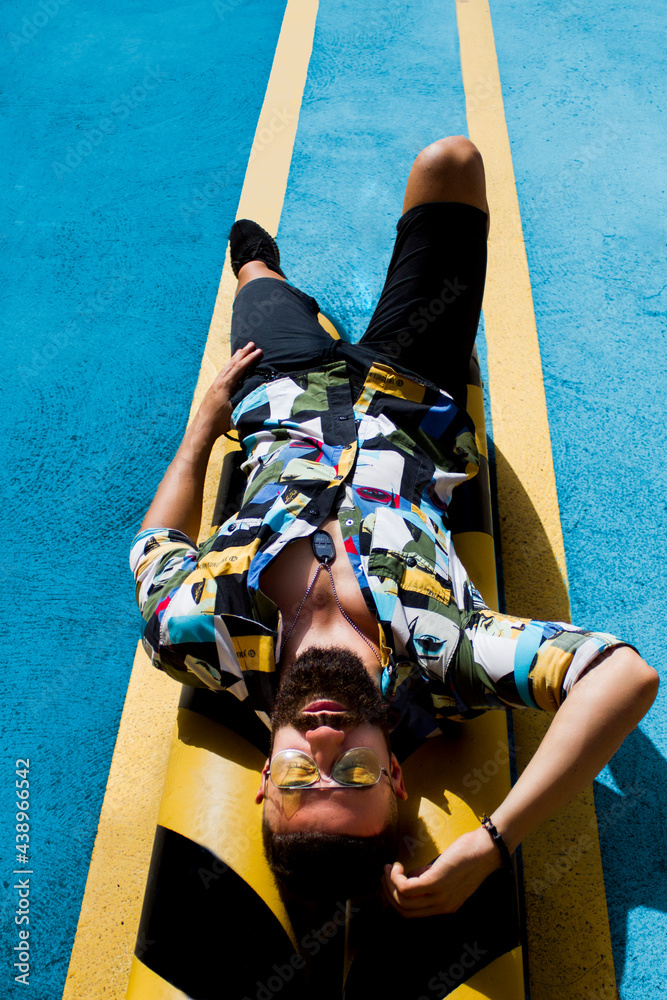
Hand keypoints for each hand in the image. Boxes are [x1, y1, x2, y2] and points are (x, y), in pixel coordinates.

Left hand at [193, 342, 262, 441]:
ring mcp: (214, 386)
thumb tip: (257, 393)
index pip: (239, 368)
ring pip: (226, 367)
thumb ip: (245, 400)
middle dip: (243, 353)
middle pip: (232, 364)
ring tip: (241, 350)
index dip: (249, 359)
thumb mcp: (236, 411)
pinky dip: (230, 366)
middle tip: (251, 344)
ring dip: (235, 358)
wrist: (202, 428)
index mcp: (224, 386)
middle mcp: (218, 382)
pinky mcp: (213, 390)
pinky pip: (223, 373)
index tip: (258, 351)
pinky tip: (231, 367)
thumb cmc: (219, 422)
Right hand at [382, 826, 501, 917]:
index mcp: (445, 907)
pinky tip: (396, 866)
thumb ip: (429, 878)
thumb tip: (410, 876)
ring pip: (402, 900)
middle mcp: (441, 906)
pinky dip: (396, 877)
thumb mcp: (447, 873)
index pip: (413, 914)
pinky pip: (406, 887)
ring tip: (387, 869)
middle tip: (383, 876)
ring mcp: (439, 896)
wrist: (487, 849)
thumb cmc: (469, 856)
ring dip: (389, 884)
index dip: (396, 901)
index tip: (389, 884)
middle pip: (404, 910)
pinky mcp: (436, 882)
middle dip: (388, 894)